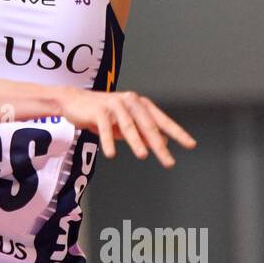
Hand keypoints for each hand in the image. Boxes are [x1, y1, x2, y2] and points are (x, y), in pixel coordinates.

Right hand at [56, 86, 195, 167]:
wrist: (74, 101)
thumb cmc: (102, 114)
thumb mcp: (124, 124)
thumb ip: (142, 132)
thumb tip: (162, 143)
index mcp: (140, 104)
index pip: (162, 121)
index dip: (177, 133)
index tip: (190, 145)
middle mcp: (130, 102)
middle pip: (148, 125)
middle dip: (159, 145)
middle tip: (168, 161)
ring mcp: (114, 104)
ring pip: (129, 126)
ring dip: (136, 142)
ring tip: (143, 156)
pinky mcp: (98, 110)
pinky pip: (105, 128)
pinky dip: (108, 141)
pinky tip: (111, 154)